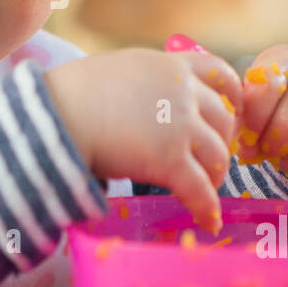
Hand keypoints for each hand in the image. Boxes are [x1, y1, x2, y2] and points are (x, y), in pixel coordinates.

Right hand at [44, 48, 241, 232]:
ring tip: (207, 191)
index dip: (232, 96)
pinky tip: (208, 221)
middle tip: (212, 160)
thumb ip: (142, 83)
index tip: (231, 111)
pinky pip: (200, 189)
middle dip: (222, 141)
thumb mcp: (116, 70)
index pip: (219, 72)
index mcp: (169, 65)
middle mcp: (182, 92)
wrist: (55, 114)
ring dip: (215, 176)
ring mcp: (180, 126)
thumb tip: (139, 103)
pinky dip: (207, 208)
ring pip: (217, 155)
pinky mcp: (170, 160)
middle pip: (223, 119)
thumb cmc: (69, 92)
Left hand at [233, 44, 287, 187]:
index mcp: (286, 60)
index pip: (265, 91)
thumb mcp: (258, 96)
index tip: (246, 138)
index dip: (251, 123)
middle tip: (267, 153)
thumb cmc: (278, 96)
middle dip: (272, 148)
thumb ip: (245, 119)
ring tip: (285, 161)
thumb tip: (245, 152)